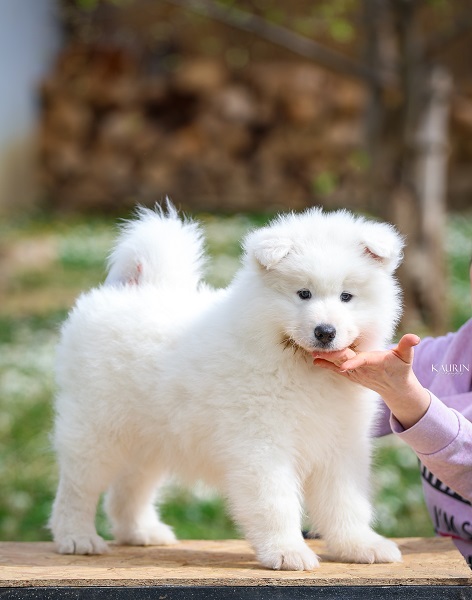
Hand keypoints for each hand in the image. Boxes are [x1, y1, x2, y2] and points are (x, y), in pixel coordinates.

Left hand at [313, 334, 430, 429]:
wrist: (396, 389)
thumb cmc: (401, 369)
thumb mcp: (407, 356)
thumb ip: (408, 345)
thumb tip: (415, 337)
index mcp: (374, 362)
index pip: (362, 361)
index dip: (353, 363)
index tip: (343, 366)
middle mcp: (362, 369)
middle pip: (345, 361)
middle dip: (332, 357)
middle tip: (318, 351)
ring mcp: (356, 373)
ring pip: (338, 365)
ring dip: (326, 360)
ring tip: (313, 354)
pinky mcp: (352, 375)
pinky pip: (337, 369)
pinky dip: (327, 365)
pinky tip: (316, 360)